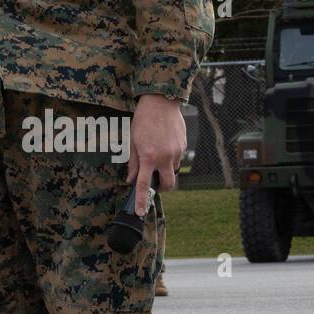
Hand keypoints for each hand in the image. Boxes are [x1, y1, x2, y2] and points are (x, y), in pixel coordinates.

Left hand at [127, 94, 184, 214]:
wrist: (161, 102)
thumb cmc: (143, 120)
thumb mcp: (133, 141)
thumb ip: (133, 163)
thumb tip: (130, 179)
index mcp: (148, 157)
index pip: (143, 185)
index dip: (141, 200)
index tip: (141, 212)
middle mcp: (164, 157)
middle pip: (167, 185)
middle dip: (161, 187)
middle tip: (154, 181)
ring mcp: (176, 152)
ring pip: (173, 171)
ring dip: (166, 170)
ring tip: (158, 154)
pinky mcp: (183, 146)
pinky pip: (178, 159)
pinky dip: (171, 158)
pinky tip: (165, 145)